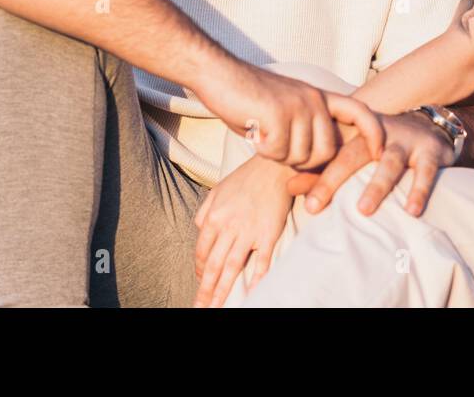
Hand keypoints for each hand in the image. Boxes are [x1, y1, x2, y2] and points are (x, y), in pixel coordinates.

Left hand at [192, 156, 294, 306]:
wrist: (274, 165)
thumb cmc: (246, 177)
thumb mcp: (217, 189)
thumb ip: (205, 210)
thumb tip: (199, 229)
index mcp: (214, 216)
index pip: (202, 251)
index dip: (200, 270)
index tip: (201, 283)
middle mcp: (228, 226)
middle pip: (213, 265)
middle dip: (205, 290)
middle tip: (199, 308)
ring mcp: (248, 232)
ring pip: (231, 268)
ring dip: (222, 292)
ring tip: (216, 307)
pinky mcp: (268, 234)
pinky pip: (261, 262)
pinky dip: (256, 280)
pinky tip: (252, 294)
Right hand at [198, 61, 385, 169]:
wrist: (218, 72)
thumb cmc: (248, 96)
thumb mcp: (286, 108)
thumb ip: (306, 127)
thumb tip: (318, 159)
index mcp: (318, 96)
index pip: (360, 111)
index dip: (373, 133)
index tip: (379, 152)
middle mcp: (313, 99)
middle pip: (326, 152)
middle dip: (303, 162)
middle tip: (277, 147)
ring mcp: (297, 106)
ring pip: (301, 156)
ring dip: (280, 156)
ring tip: (263, 135)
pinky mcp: (278, 115)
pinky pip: (278, 153)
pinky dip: (264, 151)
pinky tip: (253, 133)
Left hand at [286, 111, 453, 216]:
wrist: (429, 125)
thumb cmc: (383, 146)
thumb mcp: (354, 153)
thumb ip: (324, 170)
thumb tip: (290, 187)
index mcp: (356, 132)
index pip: (330, 151)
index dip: (313, 173)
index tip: (299, 196)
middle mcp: (379, 133)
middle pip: (352, 154)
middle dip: (332, 179)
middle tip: (314, 205)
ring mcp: (405, 140)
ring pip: (389, 162)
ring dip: (376, 186)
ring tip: (363, 210)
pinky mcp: (430, 151)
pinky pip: (425, 171)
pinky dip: (419, 190)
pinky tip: (412, 210)